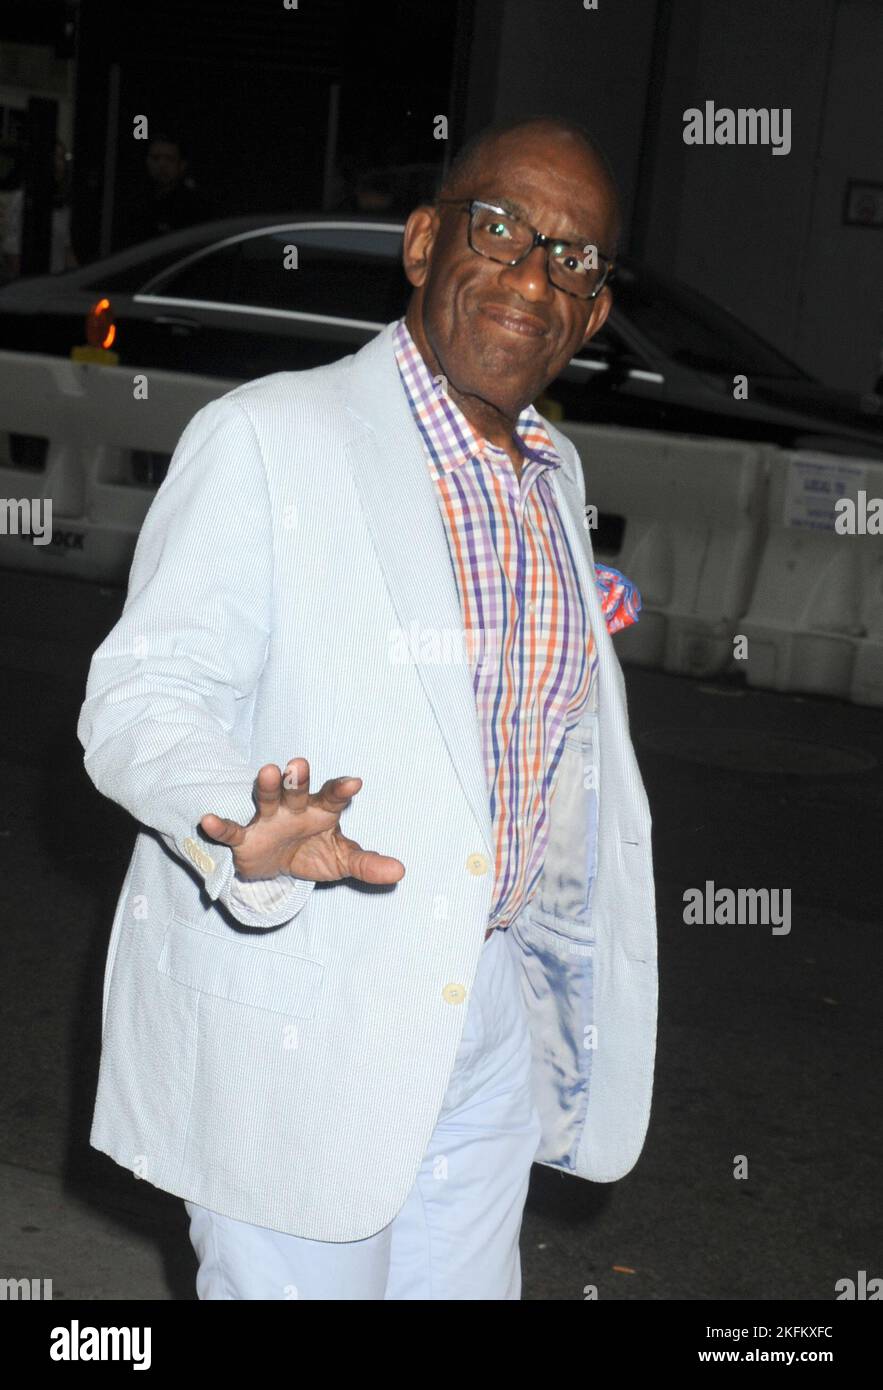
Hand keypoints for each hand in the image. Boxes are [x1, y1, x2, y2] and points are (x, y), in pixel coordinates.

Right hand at [199, 757, 405, 884]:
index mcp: (321, 811)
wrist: (277, 868)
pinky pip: (233, 831)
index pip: (333, 797)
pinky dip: (221, 826)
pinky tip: (208, 820)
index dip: (341, 790)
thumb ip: (368, 864)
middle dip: (298, 778)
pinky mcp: (245, 839)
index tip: (354, 783)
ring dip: (267, 786)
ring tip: (268, 771)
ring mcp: (268, 820)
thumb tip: (400, 871)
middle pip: (297, 789)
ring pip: (267, 798)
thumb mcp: (342, 861)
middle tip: (300, 764)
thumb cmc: (314, 852)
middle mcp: (294, 808)